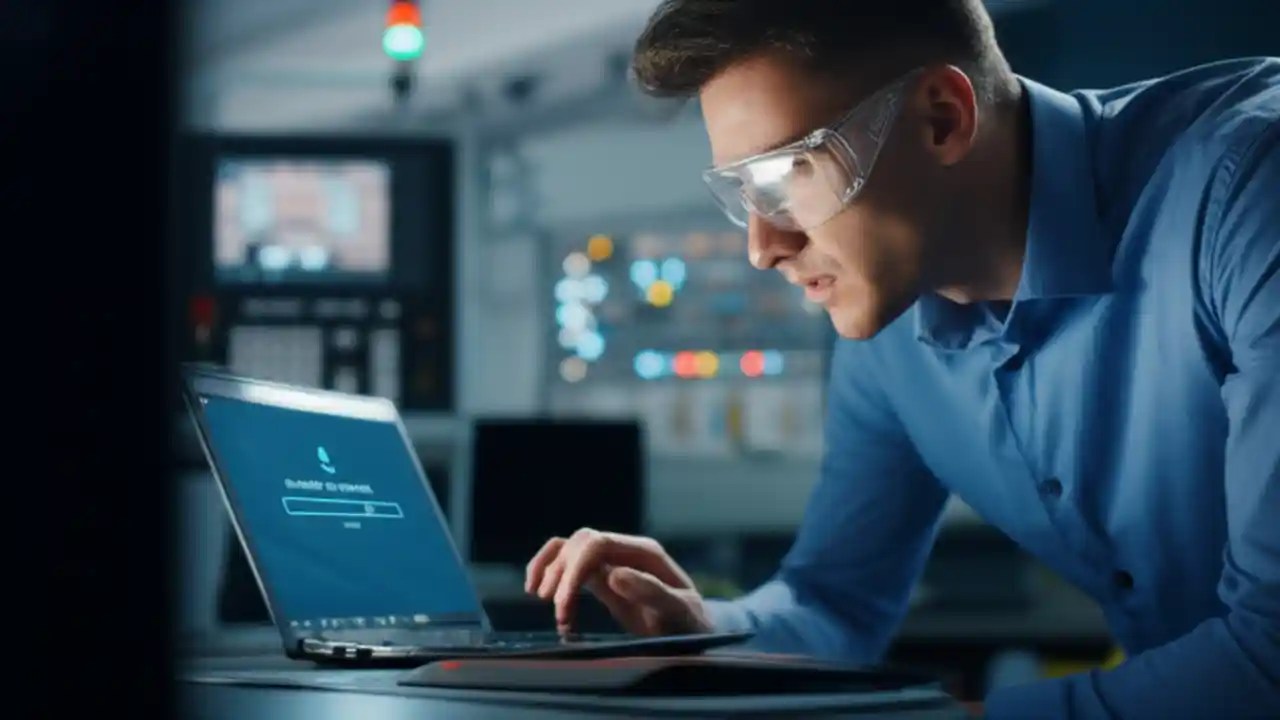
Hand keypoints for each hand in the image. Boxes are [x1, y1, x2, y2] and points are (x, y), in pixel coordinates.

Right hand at [524, 528, 711, 635]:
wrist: (694, 631)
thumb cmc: (690, 623)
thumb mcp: (679, 611)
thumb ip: (652, 592)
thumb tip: (615, 574)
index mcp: (644, 552)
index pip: (598, 543)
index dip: (575, 569)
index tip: (563, 603)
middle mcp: (625, 550)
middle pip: (579, 544)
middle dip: (561, 575)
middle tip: (558, 611)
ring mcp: (612, 561)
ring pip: (569, 549)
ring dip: (550, 570)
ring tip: (542, 599)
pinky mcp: (601, 576)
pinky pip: (568, 564)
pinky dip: (548, 570)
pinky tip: (536, 588)